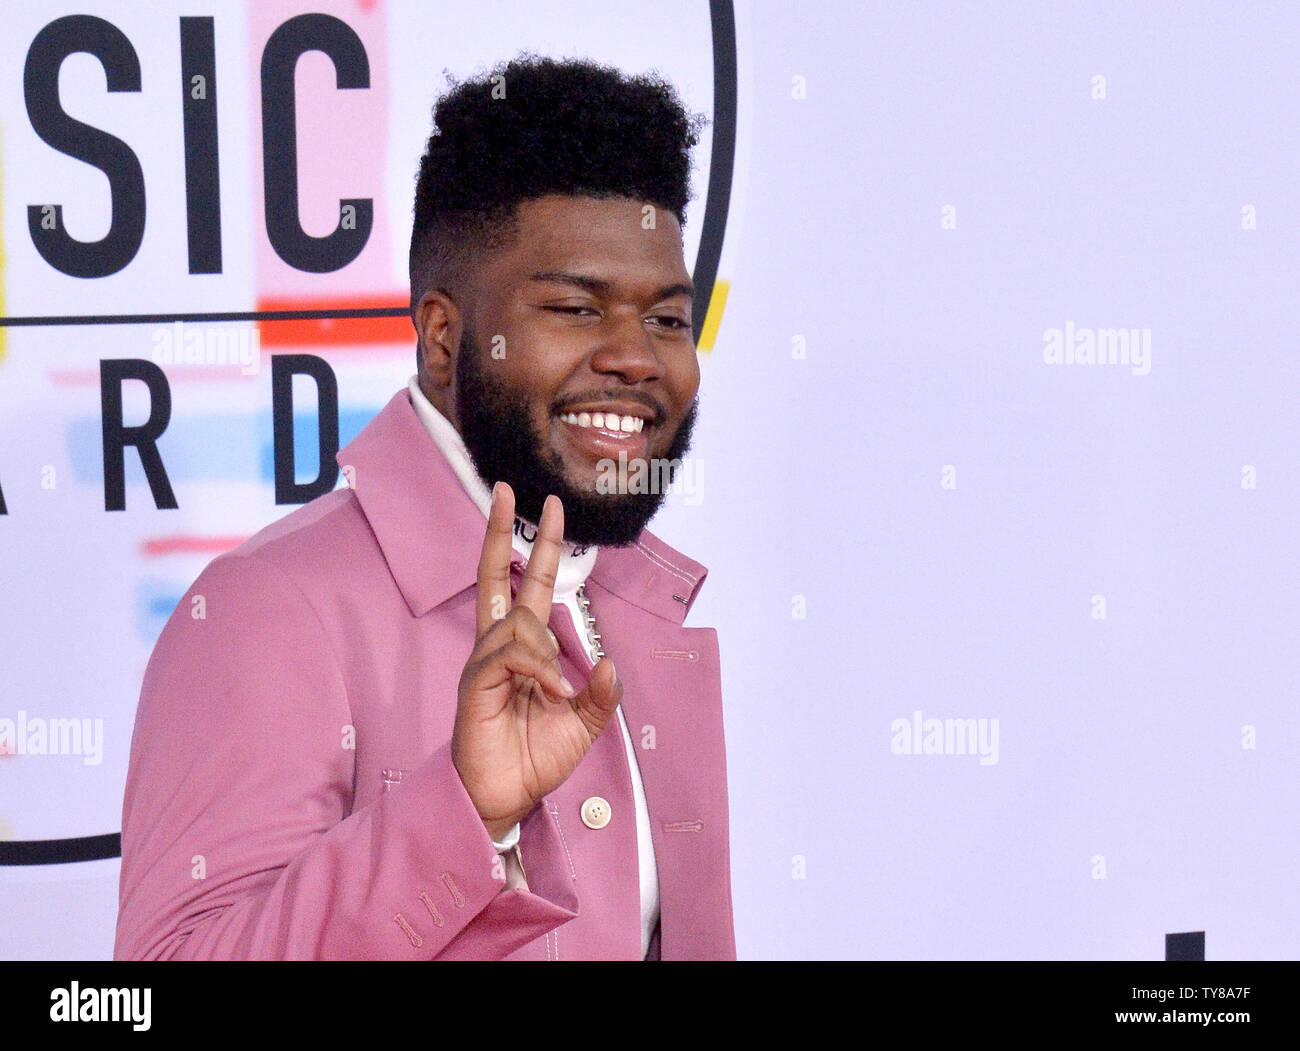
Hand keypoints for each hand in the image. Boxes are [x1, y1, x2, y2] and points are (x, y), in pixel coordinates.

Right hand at [451, 482, 621, 841]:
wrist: (504, 797)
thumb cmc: (534, 758)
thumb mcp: (584, 724)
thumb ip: (601, 695)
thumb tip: (609, 664)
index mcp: (523, 650)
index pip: (528, 586)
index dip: (540, 548)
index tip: (548, 509)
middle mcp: (498, 647)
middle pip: (497, 576)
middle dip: (503, 532)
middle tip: (510, 491)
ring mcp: (484, 663)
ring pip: (518, 624)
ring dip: (546, 654)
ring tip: (558, 692)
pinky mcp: (475, 683)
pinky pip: (510, 656)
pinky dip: (538, 669)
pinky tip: (552, 691)